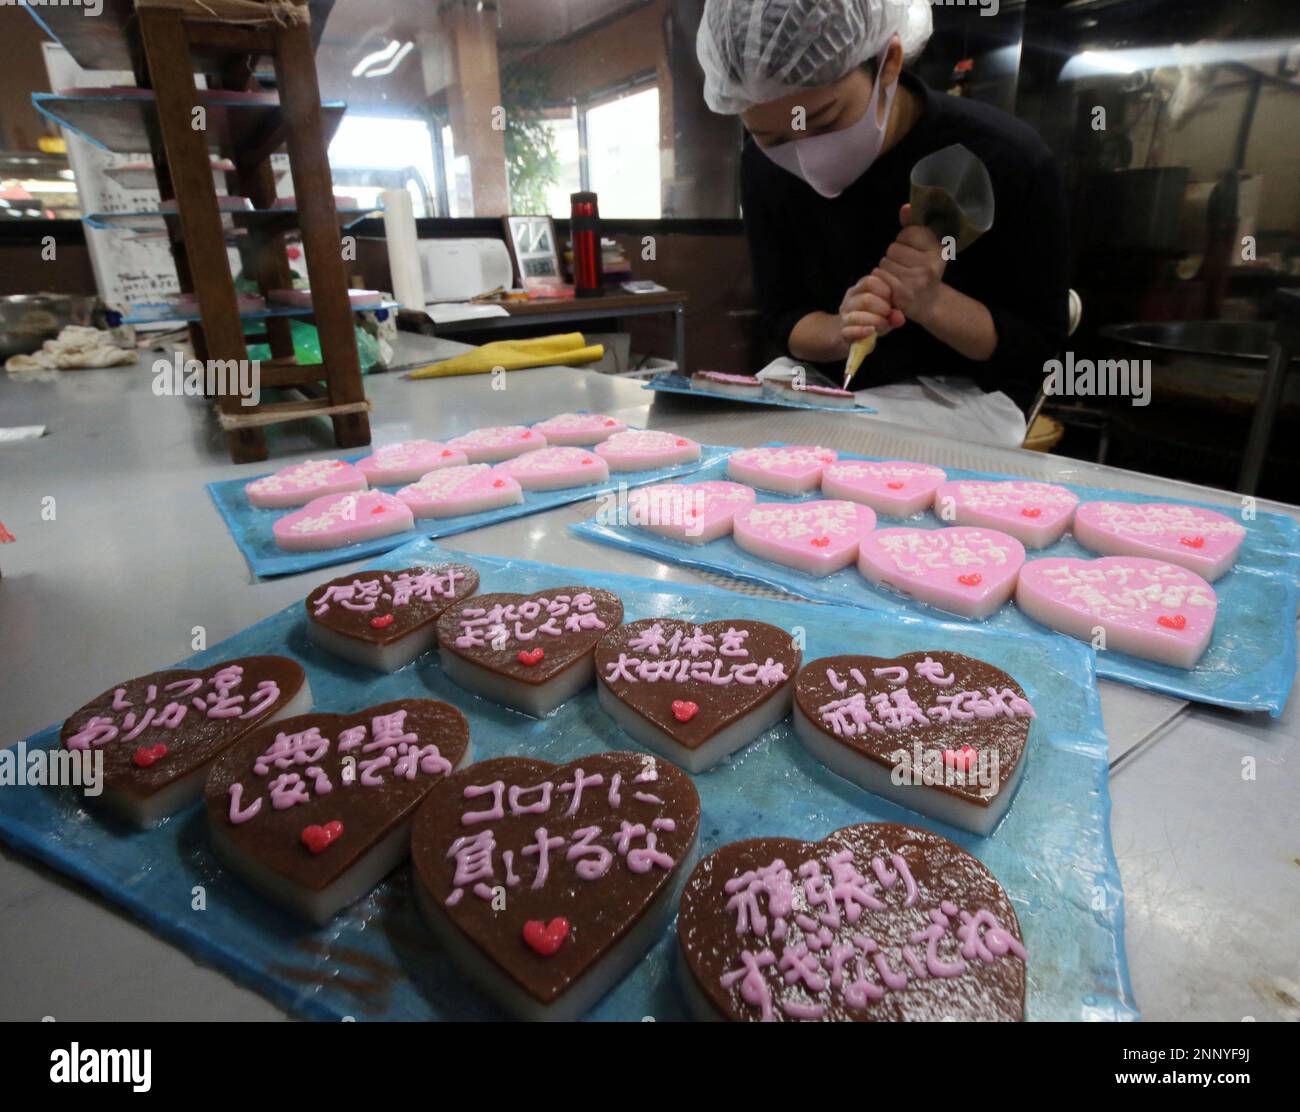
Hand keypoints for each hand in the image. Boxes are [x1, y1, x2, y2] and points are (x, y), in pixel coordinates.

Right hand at [839, 272, 904, 348]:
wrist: (853, 335)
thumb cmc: (873, 318)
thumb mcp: (887, 313)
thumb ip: (895, 313)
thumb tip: (899, 318)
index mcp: (860, 288)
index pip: (869, 281)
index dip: (884, 290)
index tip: (891, 300)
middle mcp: (849, 300)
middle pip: (865, 299)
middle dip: (882, 308)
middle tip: (888, 314)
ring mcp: (844, 316)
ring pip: (856, 315)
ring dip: (875, 321)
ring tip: (883, 324)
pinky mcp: (843, 332)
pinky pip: (850, 331)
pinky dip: (862, 331)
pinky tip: (871, 330)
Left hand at [875, 203, 947, 326]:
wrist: (929, 303)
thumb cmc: (923, 270)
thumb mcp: (925, 246)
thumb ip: (914, 226)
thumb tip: (906, 208)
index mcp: (938, 249)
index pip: (909, 232)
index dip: (905, 240)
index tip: (913, 251)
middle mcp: (930, 264)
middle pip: (894, 248)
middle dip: (895, 256)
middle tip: (905, 267)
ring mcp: (916, 279)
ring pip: (885, 262)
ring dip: (887, 268)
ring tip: (900, 276)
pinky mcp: (903, 292)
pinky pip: (881, 276)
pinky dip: (882, 279)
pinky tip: (893, 285)